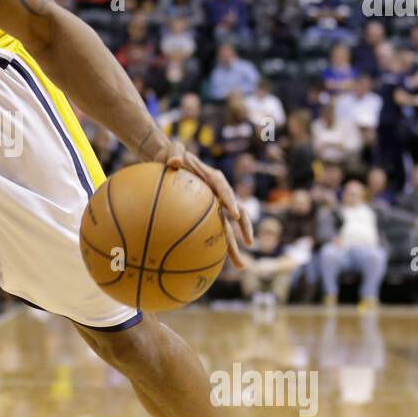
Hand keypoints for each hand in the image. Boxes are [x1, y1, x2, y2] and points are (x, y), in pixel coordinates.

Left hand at [161, 139, 254, 269]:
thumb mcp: (171, 150)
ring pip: (227, 227)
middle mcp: (219, 193)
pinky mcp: (207, 214)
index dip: (230, 200)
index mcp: (213, 177)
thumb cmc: (170, 154)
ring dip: (234, 247)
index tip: (234, 213)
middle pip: (236, 213)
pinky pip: (211, 231)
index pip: (224, 189)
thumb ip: (174, 153)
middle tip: (249, 245)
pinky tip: (209, 264)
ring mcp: (215, 205)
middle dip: (244, 230)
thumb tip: (174, 163)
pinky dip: (213, 247)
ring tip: (240, 267)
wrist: (168, 160)